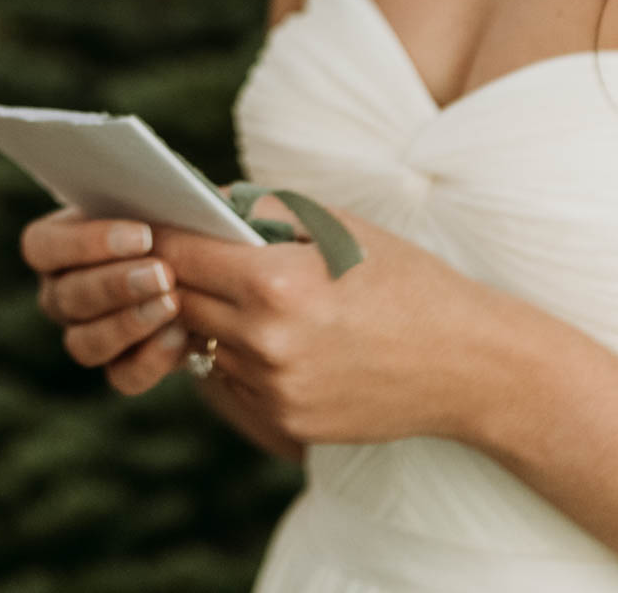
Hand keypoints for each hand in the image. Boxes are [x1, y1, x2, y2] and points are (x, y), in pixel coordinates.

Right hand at [22, 207, 189, 394]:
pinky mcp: (120, 367)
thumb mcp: (178, 201)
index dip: (84, 243)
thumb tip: (177, 203)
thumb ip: (166, 197)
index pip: (41, 246)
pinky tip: (182, 336)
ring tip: (172, 304)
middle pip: (64, 297)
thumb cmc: (184, 222)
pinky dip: (150, 359)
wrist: (214, 275)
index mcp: (57, 244)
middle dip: (114, 285)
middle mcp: (61, 292)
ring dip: (128, 323)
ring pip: (85, 343)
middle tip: (162, 273)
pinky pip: (122, 376)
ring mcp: (86, 333)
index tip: (142, 236)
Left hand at [159, 208, 502, 445]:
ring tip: (225, 292)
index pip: (180, 253)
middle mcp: (267, 340)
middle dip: (176, 275)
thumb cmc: (401, 278)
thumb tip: (196, 198)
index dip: (162, 235)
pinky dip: (234, 355)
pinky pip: (229, 378)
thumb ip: (257, 209)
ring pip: (200, 341)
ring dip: (205, 317)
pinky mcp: (282, 419)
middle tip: (173, 255)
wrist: (468, 364)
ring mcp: (273, 386)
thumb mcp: (334, 225)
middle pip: (179, 299)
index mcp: (276, 281)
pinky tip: (264, 335)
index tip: (149, 224)